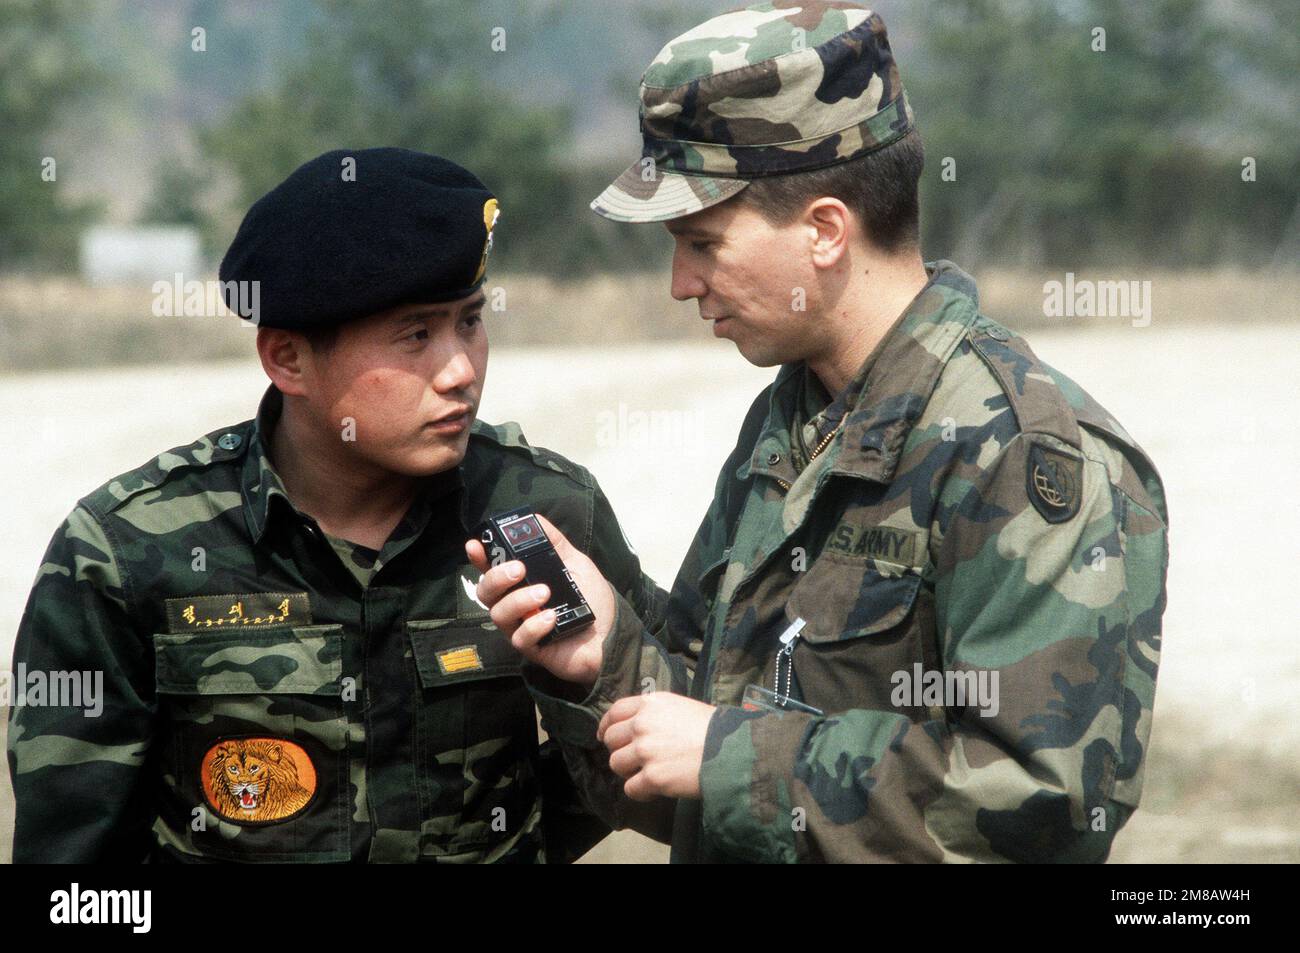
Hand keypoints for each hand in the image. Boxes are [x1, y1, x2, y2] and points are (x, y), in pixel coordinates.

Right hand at [465, 514, 612, 687]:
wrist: (612, 632)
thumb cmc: (590, 598)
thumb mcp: (574, 563)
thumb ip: (553, 543)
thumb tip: (534, 518)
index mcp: (520, 582)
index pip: (490, 569)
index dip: (478, 557)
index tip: (474, 545)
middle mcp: (515, 604)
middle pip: (486, 592)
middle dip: (497, 577)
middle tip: (520, 569)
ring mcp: (521, 627)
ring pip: (498, 614)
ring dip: (519, 600)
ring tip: (545, 592)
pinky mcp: (532, 648)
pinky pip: (520, 638)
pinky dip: (534, 625)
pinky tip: (552, 617)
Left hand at [597, 692, 714, 800]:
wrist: (730, 749)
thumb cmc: (713, 728)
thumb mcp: (680, 707)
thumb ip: (655, 714)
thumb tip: (638, 728)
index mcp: (650, 703)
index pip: (614, 711)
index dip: (606, 726)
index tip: (606, 736)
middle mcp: (642, 724)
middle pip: (612, 740)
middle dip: (621, 751)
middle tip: (636, 760)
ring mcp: (645, 751)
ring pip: (616, 764)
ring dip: (629, 772)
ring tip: (649, 774)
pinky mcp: (652, 777)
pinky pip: (630, 789)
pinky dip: (640, 792)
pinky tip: (655, 790)